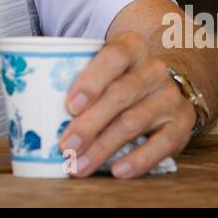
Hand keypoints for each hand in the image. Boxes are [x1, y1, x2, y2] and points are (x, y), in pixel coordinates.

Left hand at [57, 30, 194, 178]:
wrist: (164, 86)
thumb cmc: (120, 78)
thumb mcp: (104, 67)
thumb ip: (78, 77)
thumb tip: (37, 103)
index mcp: (131, 47)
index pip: (113, 57)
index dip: (91, 81)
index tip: (70, 106)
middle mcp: (153, 69)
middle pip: (120, 95)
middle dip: (89, 124)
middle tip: (66, 146)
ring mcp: (169, 96)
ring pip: (133, 122)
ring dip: (103, 147)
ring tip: (79, 165)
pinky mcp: (181, 124)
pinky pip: (161, 144)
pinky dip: (138, 160)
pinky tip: (117, 170)